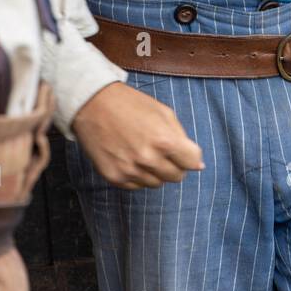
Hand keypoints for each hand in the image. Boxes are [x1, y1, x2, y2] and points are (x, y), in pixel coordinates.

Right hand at [71, 82, 203, 188]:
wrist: (93, 104)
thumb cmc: (131, 105)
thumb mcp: (163, 112)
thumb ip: (182, 137)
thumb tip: (197, 164)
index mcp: (164, 141)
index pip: (192, 163)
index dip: (190, 156)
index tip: (184, 151)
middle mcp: (148, 159)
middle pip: (176, 177)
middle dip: (174, 164)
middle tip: (162, 150)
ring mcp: (130, 171)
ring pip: (157, 183)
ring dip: (155, 171)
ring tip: (143, 151)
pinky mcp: (115, 178)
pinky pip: (137, 186)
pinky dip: (138, 175)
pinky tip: (130, 157)